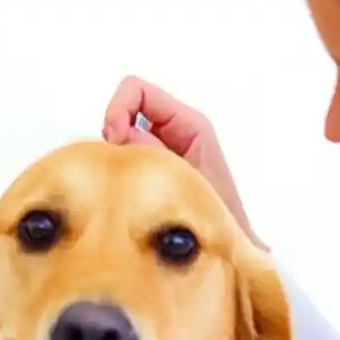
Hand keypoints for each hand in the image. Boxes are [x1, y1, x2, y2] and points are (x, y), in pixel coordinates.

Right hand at [102, 75, 264, 250]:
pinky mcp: (149, 171)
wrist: (226, 248)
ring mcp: (159, 151)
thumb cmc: (217, 214)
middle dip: (113, 138)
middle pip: (123, 113)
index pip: (137, 91)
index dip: (117, 109)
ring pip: (118, 139)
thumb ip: (151, 150)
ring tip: (127, 186)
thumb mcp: (184, 174)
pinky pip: (121, 161)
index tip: (113, 139)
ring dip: (114, 159)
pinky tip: (126, 195)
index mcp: (188, 124)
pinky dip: (115, 173)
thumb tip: (118, 135)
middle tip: (118, 168)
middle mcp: (172, 132)